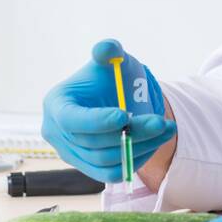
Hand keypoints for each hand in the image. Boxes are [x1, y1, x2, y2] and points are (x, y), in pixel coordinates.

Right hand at [42, 38, 175, 181]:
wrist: (118, 100)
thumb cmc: (112, 78)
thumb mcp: (112, 59)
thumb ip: (109, 50)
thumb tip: (107, 48)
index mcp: (57, 104)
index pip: (71, 120)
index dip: (96, 121)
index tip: (124, 116)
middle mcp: (57, 133)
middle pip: (93, 143)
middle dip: (131, 133)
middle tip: (160, 121)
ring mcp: (71, 154)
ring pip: (106, 160)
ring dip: (140, 146)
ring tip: (164, 128)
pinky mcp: (87, 168)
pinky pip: (111, 173)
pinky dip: (135, 159)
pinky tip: (154, 142)